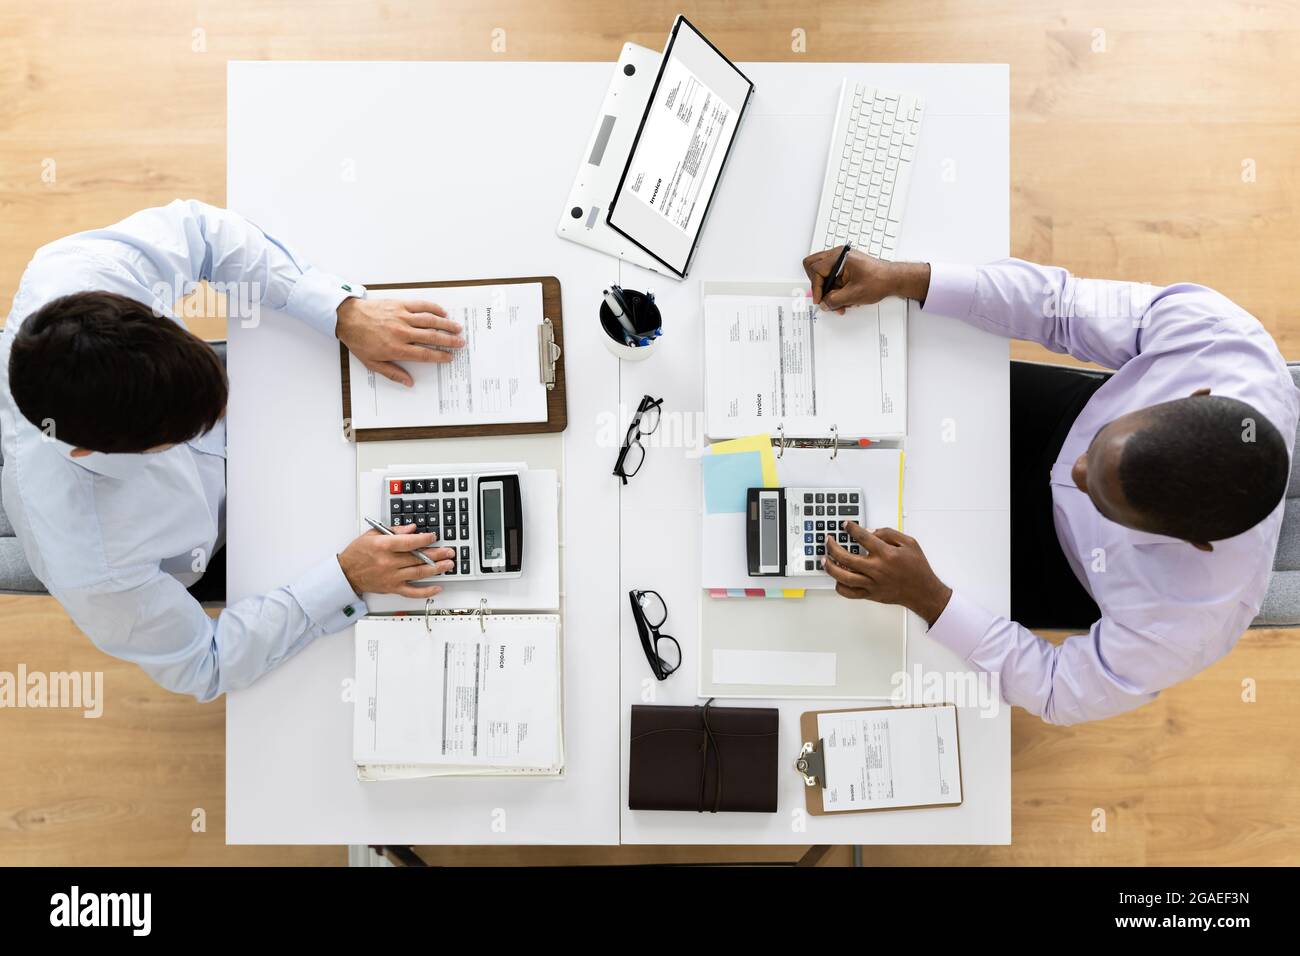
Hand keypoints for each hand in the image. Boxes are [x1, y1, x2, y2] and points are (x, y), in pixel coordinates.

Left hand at [336, 297, 465, 387]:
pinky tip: (442, 312)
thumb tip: (408, 382)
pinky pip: (421, 306)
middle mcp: (402, 333)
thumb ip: (392, 373)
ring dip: (446, 324)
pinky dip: (433, 308)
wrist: (347, 318)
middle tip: (460, 343)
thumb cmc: (358, 340)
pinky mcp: (399, 305)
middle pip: (432, 337)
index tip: (449, 357)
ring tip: (457, 328)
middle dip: (449, 341)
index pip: (425, 354)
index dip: (440, 356)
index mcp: (397, 349)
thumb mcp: (372, 363)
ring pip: (430, 321)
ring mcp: (402, 317)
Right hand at [336, 525, 455, 598]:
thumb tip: (412, 528)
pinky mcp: (392, 588)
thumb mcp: (372, 534)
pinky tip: (437, 587)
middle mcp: (388, 562)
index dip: (424, 539)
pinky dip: (426, 591)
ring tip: (449, 564)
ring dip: (436, 569)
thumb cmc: (358, 553)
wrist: (346, 573)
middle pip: (418, 558)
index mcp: (383, 546)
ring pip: (419, 573)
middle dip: (437, 554)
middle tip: (449, 551)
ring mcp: (392, 576)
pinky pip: (412, 592)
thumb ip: (394, 530)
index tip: (434, 537)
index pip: (409, 542)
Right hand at [802, 249, 929, 313]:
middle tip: (823, 296)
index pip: (816, 270)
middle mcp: (838, 255)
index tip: (820, 300)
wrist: (893, 279)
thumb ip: (834, 300)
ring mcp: (841, 260)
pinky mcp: (845, 267)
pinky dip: (835, 289)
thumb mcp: (853, 295)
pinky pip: (832, 277)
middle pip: (813, 266)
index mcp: (839, 257)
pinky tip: (845, 298)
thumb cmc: (880, 280)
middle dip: (817, 284)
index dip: (816, 288)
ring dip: (828, 289)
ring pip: (822, 273)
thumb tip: (824, 303)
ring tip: (839, 301)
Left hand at [823, 522, 952, 626]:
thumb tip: (870, 531)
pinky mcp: (870, 594)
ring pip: (843, 576)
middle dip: (832, 546)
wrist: (922, 591)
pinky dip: (839, 586)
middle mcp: (876, 569)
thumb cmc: (917, 568)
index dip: (850, 528)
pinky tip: (837, 577)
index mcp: (886, 554)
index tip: (845, 525)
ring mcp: (872, 583)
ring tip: (824, 559)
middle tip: (828, 540)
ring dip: (830, 566)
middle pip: (845, 557)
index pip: (862, 537)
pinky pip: (849, 592)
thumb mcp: (909, 543)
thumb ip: (889, 534)